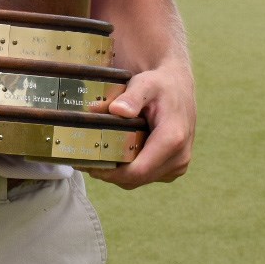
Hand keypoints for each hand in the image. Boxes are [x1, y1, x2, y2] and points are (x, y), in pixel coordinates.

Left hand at [87, 61, 194, 188]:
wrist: (178, 86)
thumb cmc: (161, 84)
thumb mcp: (146, 83)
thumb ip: (132, 96)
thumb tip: (116, 109)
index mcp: (172, 139)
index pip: (138, 171)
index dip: (111, 173)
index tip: (90, 165)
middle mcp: (179, 156)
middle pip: (136, 178)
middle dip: (110, 174)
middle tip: (85, 162)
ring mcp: (177, 164)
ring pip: (140, 180)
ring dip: (118, 174)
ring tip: (96, 158)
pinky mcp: (173, 167)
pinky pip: (146, 176)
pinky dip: (129, 170)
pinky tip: (113, 156)